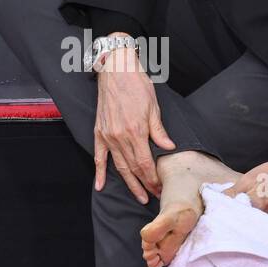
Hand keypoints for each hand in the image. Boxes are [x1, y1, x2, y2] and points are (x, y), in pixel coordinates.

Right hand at [93, 49, 174, 202]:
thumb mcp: (154, 106)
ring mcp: (108, 136)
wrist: (116, 69)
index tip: (160, 188)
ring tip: (138, 196)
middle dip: (144, 185)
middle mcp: (120, 137)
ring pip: (119, 167)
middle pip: (133, 169)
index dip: (153, 179)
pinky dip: (99, 173)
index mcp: (136, 131)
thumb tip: (168, 147)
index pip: (145, 164)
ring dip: (129, 184)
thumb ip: (159, 130)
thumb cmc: (137, 84)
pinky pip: (99, 157)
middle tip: (153, 197)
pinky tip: (100, 186)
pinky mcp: (99, 132)